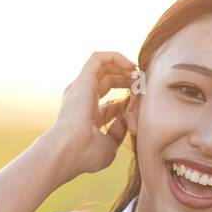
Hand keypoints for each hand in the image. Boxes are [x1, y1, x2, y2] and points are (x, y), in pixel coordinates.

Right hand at [44, 51, 136, 180]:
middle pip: (108, 82)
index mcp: (87, 116)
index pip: (110, 104)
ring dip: (123, 67)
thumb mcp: (109, 146)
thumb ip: (117, 132)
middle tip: (142, 85)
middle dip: (127, 81)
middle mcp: (82, 99)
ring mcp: (81, 88)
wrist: (69, 150)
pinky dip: (116, 57)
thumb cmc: (86, 154)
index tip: (141, 106)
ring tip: (138, 73)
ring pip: (103, 67)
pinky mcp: (83, 79)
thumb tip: (124, 119)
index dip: (128, 102)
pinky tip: (130, 66)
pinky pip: (99, 58)